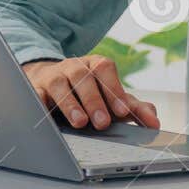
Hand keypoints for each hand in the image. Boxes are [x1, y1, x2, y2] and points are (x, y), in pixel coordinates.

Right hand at [21, 56, 160, 130]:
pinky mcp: (35, 88)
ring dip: (70, 104)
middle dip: (94, 100)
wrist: (50, 83)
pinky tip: (45, 116)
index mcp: (95, 66)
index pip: (106, 70)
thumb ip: (131, 107)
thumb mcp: (110, 98)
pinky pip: (34, 93)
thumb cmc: (87, 93)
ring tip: (80, 122)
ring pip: (60, 84)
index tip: (123, 111)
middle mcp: (74, 67)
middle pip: (84, 77)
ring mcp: (53, 76)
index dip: (114, 90)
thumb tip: (154, 119)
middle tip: (102, 122)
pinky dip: (38, 102)